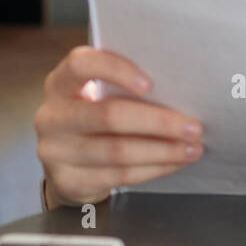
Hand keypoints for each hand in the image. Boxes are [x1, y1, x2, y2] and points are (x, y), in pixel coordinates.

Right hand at [35, 46, 203, 206]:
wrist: (65, 163)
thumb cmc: (93, 118)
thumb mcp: (97, 95)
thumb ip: (123, 88)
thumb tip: (180, 92)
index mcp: (60, 83)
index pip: (82, 64)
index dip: (116, 70)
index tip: (150, 83)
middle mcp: (52, 116)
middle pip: (109, 115)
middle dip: (159, 121)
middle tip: (193, 127)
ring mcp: (55, 151)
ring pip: (119, 151)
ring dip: (163, 151)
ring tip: (192, 148)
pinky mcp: (67, 180)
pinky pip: (119, 176)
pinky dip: (153, 169)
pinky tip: (173, 162)